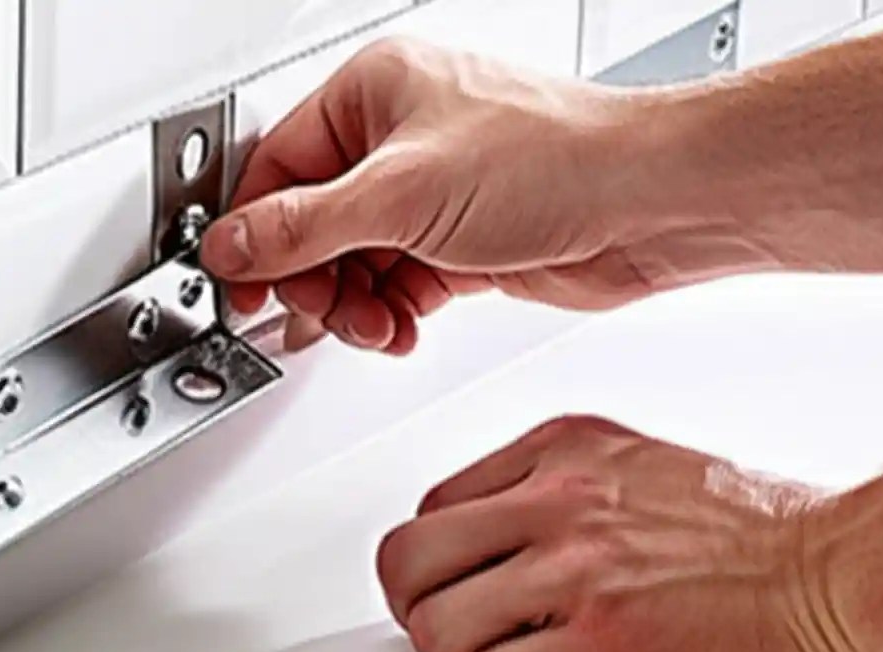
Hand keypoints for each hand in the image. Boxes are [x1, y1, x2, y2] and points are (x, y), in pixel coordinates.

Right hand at [200, 38, 666, 354]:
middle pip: (312, 224)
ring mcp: (430, 192)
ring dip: (354, 305)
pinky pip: (396, 284)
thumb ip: (303, 228)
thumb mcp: (402, 194)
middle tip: (326, 313)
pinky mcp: (459, 240)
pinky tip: (401, 328)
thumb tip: (231, 246)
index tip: (244, 287)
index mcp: (371, 92)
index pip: (276, 168)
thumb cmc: (557, 160)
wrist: (651, 204)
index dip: (254, 234)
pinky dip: (390, 314)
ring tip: (375, 325)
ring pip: (354, 261)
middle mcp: (397, 138)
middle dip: (315, 280)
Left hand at [376, 415, 879, 651]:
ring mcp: (575, 569)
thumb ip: (550, 485)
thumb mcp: (630, 461)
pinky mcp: (600, 643)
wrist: (836, 572)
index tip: (460, 584)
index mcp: (560, 447)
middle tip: (455, 627)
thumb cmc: (752, 526)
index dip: (438, 560)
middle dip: (418, 604)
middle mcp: (556, 499)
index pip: (434, 506)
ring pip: (436, 625)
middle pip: (408, 558)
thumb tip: (489, 534)